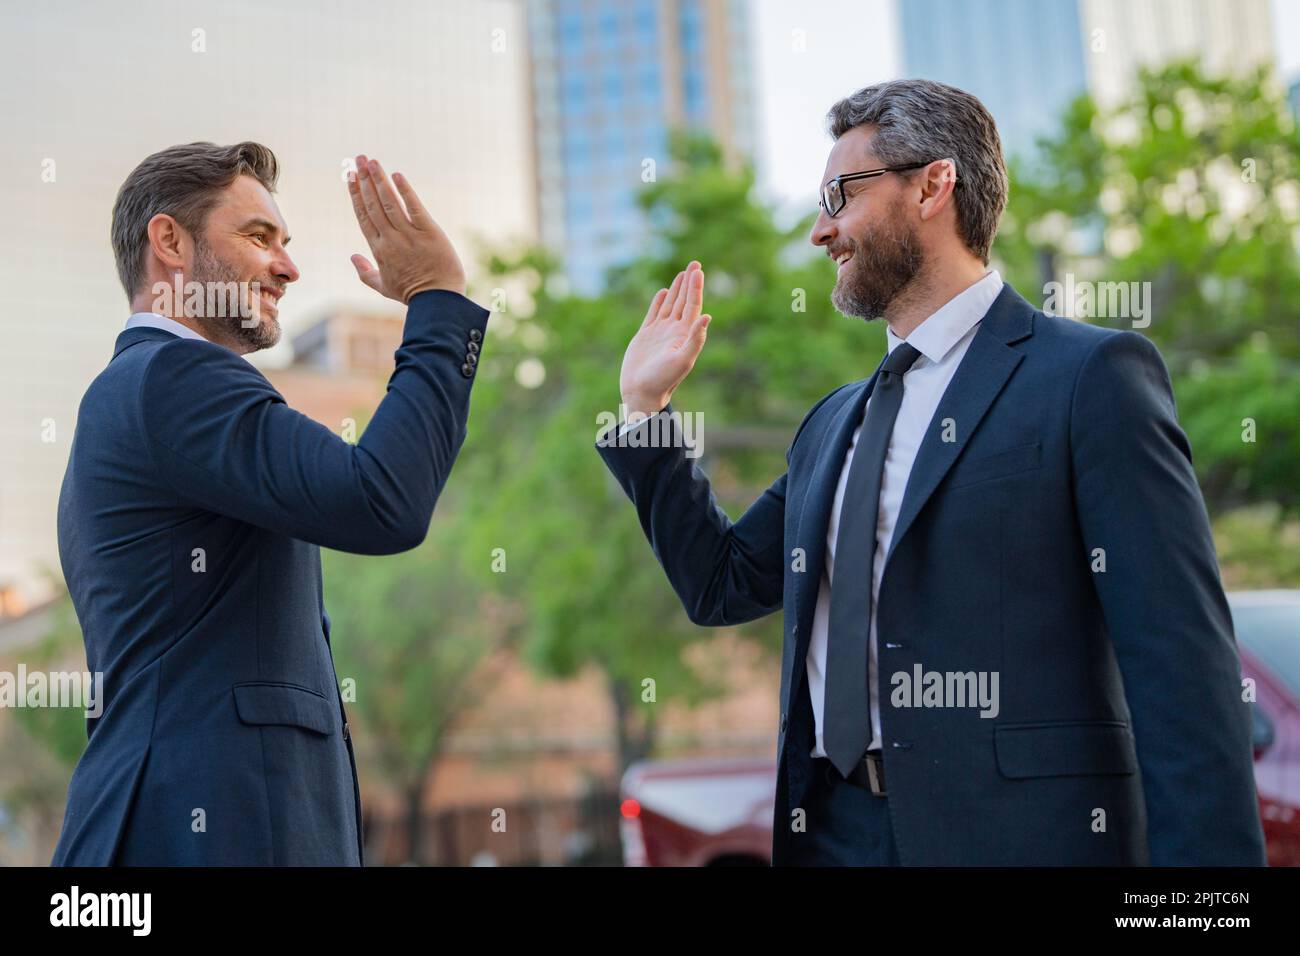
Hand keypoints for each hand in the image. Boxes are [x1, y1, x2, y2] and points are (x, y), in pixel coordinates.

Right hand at [347, 154, 465, 301]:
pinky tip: (396, 175)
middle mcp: (390, 239)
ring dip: (379, 179)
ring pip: (389, 202)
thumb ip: (365, 272)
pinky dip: (405, 191)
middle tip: (357, 159)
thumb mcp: (383, 287)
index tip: (349, 177)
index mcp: (378, 249)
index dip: (355, 194)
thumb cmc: (412, 295)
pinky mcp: (429, 232)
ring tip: (371, 161)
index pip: (363, 216)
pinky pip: (414, 207)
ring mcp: (409, 235)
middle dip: (363, 180)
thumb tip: (352, 257)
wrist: (437, 302)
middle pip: (373, 204)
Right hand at [619, 260, 710, 418]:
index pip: (693, 305)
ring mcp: (660, 333)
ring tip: (682, 273)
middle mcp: (674, 331)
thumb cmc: (663, 380)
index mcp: (685, 335)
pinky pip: (653, 314)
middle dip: (689, 282)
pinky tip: (662, 292)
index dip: (696, 288)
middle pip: (684, 301)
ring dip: (676, 289)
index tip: (698, 271)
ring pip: (670, 305)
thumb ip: (695, 339)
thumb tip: (707, 316)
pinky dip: (658, 302)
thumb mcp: (683, 360)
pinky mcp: (645, 336)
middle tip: (695, 263)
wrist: (641, 392)